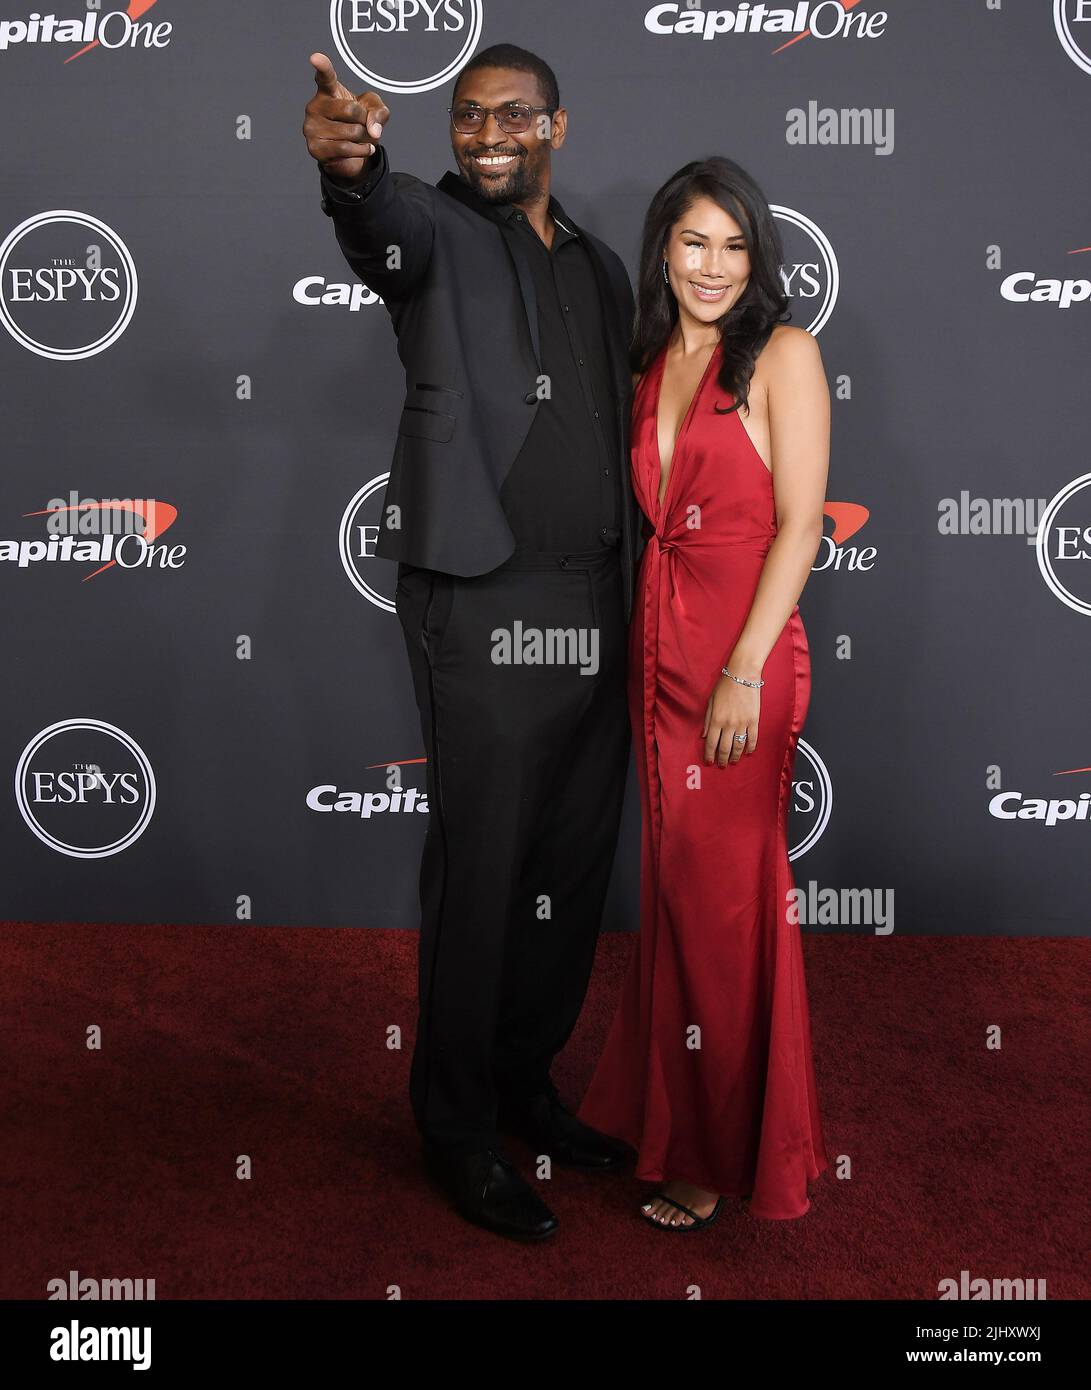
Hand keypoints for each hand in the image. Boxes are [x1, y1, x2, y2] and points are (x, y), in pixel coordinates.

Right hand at [303, 52, 389, 182]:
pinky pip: (346, 150)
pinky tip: (363, 150)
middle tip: (363, 125)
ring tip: (361, 140)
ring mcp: (312, 128)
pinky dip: (361, 152)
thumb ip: (379, 111)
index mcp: (328, 92)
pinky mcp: (316, 148)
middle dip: (365, 121)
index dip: (322, 67)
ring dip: (364, 139)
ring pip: (351, 133)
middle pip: (351, 110)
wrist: (348, 154)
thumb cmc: (358, 125)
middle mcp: (316, 107)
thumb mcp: (374, 111)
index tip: (316, 58)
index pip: (325, 77)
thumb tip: (374, 130)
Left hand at [703, 674, 759, 766]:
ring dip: (735, 756)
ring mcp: (742, 723)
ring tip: (733, 761)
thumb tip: (704, 737)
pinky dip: (750, 747)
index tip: (709, 762)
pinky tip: (748, 753)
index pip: (711, 743)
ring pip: (738, 746)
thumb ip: (707, 721)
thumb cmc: (724, 687)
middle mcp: (728, 724)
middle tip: (721, 765)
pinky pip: (753, 738)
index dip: (710, 755)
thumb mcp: (710, 702)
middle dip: (722, 759)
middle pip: (724, 748)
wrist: (742, 676)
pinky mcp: (754, 721)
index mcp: (716, 720)